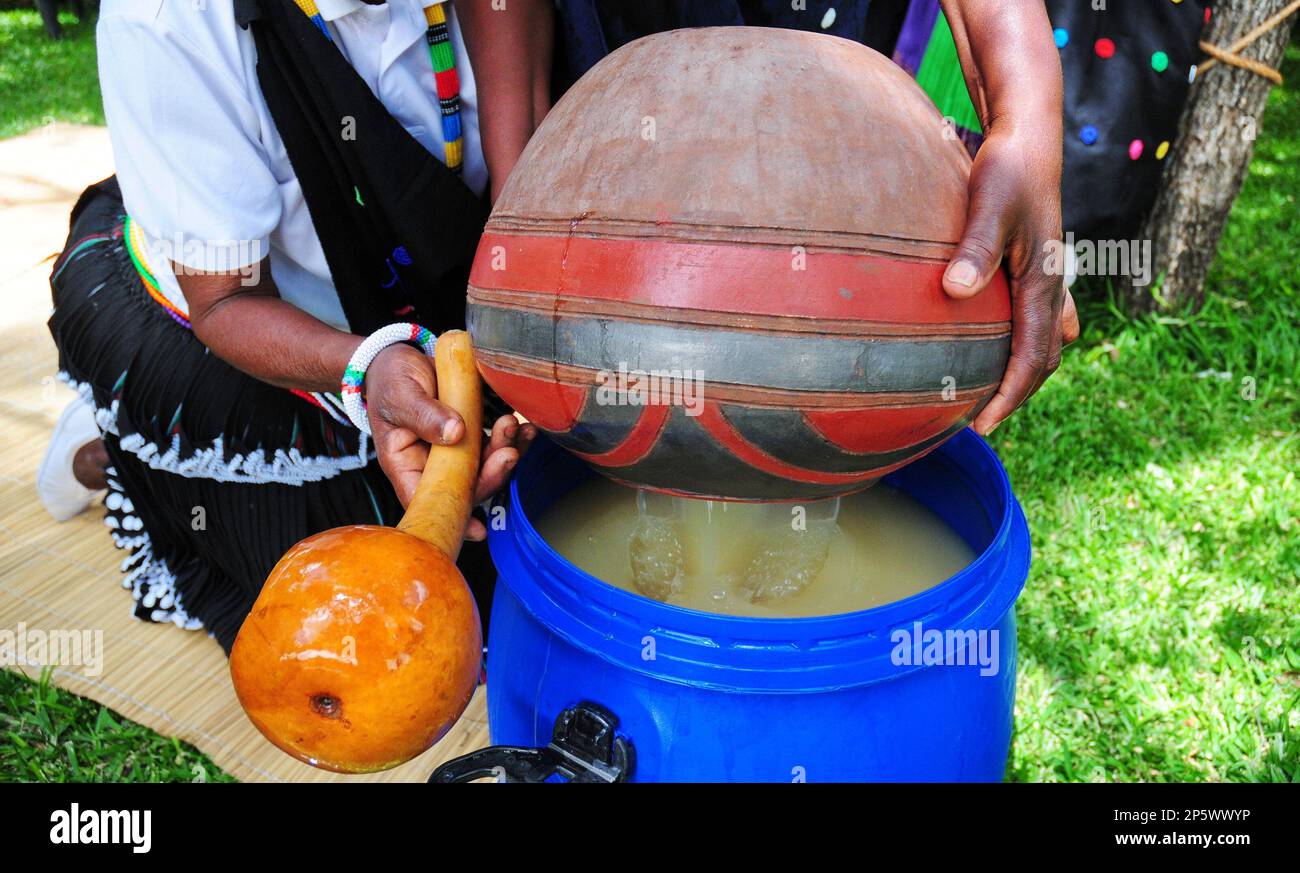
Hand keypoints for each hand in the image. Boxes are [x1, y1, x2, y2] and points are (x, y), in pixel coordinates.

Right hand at [365, 344, 536, 539]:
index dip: (452, 518)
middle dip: (491, 475)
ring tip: (514, 427)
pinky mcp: (474, 435)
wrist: (402, 357)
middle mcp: (433, 466)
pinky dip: (512, 438)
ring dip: (506, 453)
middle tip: (507, 452)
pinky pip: (496, 445)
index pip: (428, 501)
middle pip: (466, 487)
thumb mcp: (401, 395)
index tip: (478, 529)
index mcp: (407, 465)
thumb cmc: (391, 380)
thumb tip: (454, 434)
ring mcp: (456, 452)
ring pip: (486, 468)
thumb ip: (425, 415)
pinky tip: (523, 426)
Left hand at [942, 131, 1080, 434]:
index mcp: (1043, 283)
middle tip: (979, 422)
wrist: (1027, 136)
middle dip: (1015, 392)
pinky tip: (995, 346)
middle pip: (1042, 356)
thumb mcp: (988, 204)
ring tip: (989, 394)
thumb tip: (955, 291)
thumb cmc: (1006, 168)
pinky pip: (1036, 317)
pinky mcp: (1034, 265)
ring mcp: (1045, 277)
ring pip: (1043, 338)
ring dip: (1022, 369)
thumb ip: (975, 248)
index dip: (1009, 395)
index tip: (983, 425)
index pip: (1032, 356)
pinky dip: (1023, 341)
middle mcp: (1050, 286)